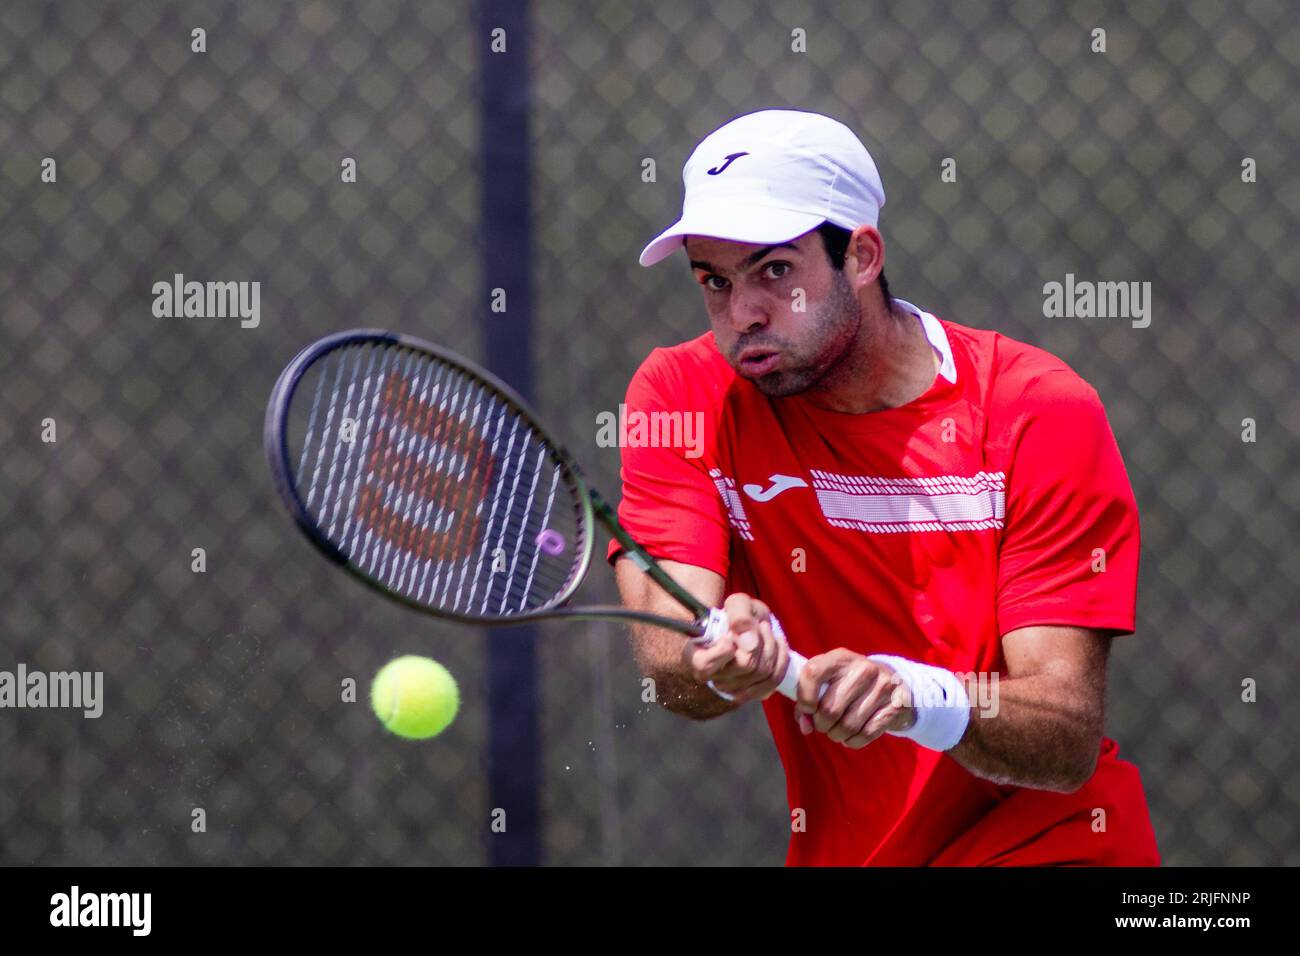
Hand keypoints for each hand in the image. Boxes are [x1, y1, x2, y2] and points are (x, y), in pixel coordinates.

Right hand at [681, 593, 789, 703]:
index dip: (725, 647)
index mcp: (697, 658)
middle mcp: (713, 679)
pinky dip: (781, 658)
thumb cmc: (737, 616)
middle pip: (746, 665)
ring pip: (763, 672)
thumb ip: (740, 616)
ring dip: (771, 645)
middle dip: (760, 640)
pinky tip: (778, 643)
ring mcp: (733, 689)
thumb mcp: (737, 604)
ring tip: (766, 631)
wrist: (747, 628)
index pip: (706, 665)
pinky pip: (774, 679)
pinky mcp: (753, 693)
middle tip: (759, 625)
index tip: (732, 631)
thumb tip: (749, 642)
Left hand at [796, 649, 915, 747]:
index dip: (805, 697)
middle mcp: (863, 668)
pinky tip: (852, 736)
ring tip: (837, 731)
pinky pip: (867, 734)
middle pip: (830, 709)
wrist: (892, 685)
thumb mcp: (829, 682)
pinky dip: (853, 741)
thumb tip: (805, 726)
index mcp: (840, 658)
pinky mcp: (896, 705)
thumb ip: (809, 701)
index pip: (813, 673)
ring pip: (848, 725)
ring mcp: (882, 686)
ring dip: (837, 735)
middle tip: (823, 725)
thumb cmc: (849, 685)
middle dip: (821, 725)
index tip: (807, 710)